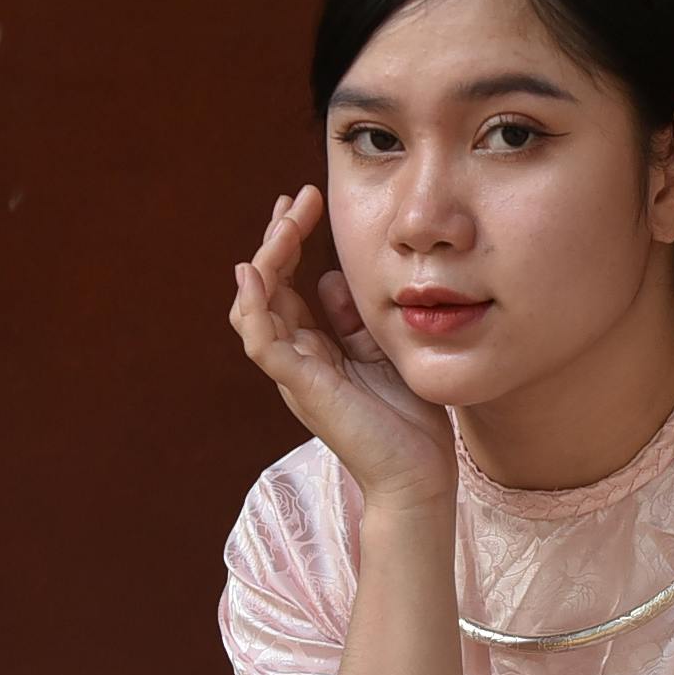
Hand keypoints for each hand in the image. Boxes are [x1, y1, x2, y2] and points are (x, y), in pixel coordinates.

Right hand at [230, 186, 454, 513]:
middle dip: (277, 240)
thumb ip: (353, 319)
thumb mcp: (380, 352)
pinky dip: (253, 307)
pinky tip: (255, 272)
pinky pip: (262, 343)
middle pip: (265, 290)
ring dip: (265, 261)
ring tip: (284, 223)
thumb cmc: (406, 421)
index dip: (287, 243)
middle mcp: (295, 359)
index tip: (303, 202)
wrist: (420, 476)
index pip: (285, 286)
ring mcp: (294, 374)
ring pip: (254, 310)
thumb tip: (331, 278)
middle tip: (296, 199)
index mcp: (313, 351)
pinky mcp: (302, 388)